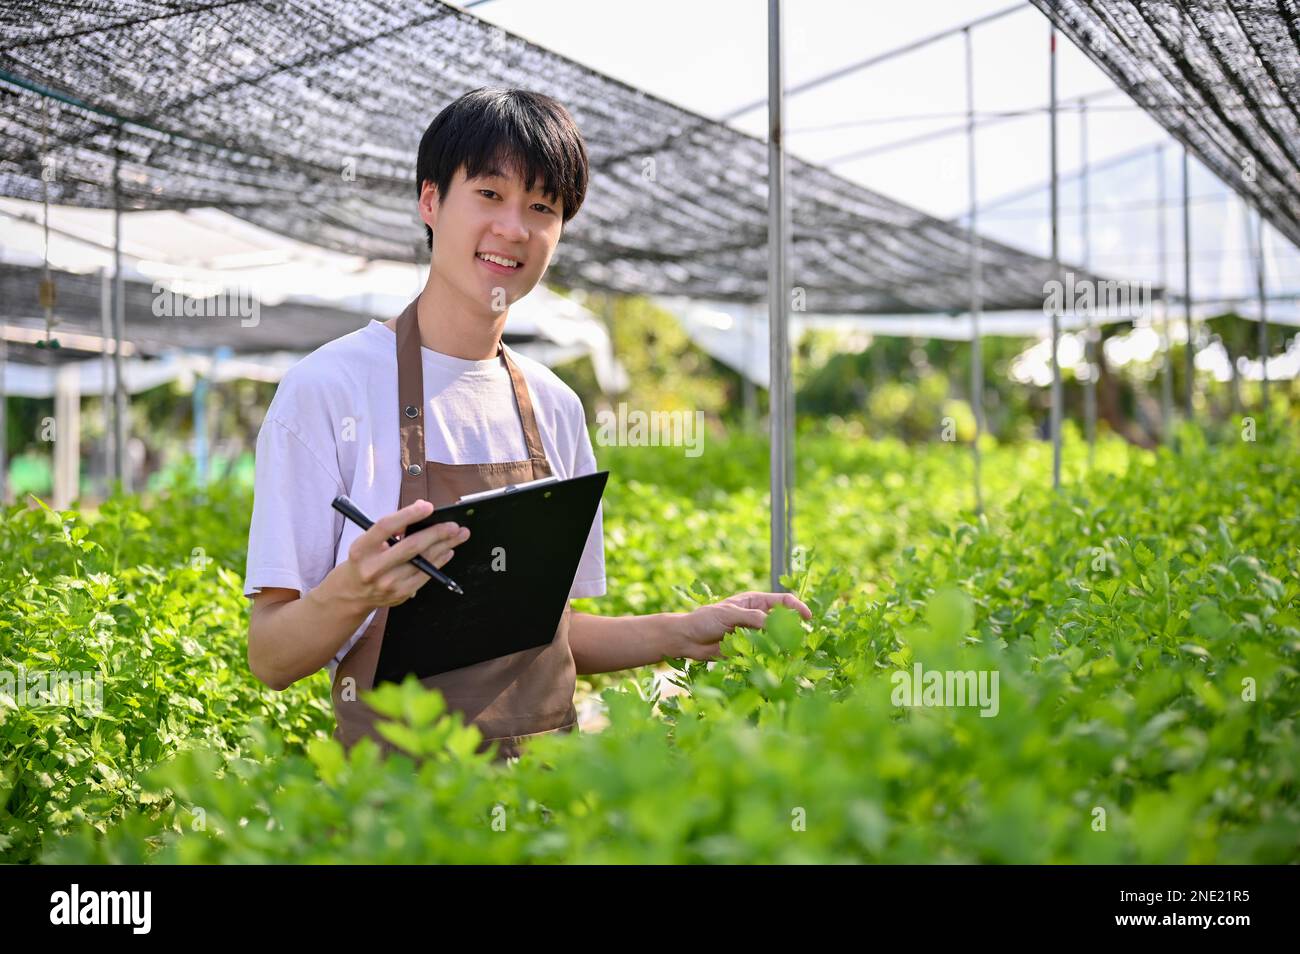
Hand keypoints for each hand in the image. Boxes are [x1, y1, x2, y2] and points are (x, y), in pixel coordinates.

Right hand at [329, 499, 469, 609]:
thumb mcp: (367, 541)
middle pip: (410, 546)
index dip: (408, 515)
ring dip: (445, 546)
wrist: (351, 594)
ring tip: (459, 535)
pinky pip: (425, 576)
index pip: (385, 527)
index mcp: (361, 549)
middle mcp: (374, 568)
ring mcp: (388, 584)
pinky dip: (439, 561)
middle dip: (436, 533)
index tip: (427, 506)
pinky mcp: (400, 594)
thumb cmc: (363, 560)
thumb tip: (421, 511)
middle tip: (453, 525)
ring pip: (423, 562)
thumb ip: (392, 528)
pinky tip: (447, 551)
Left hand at [676, 590, 811, 661]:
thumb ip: (752, 617)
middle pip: (783, 621)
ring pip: (776, 639)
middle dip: (793, 630)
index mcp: (755, 602)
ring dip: (781, 646)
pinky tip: (770, 661)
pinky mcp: (749, 649)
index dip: (798, 607)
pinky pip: (764, 652)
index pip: (783, 601)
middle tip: (799, 641)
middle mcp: (758, 617)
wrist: (688, 639)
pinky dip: (769, 657)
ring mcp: (754, 633)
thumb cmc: (705, 619)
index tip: (808, 618)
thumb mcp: (729, 614)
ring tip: (786, 654)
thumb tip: (773, 624)